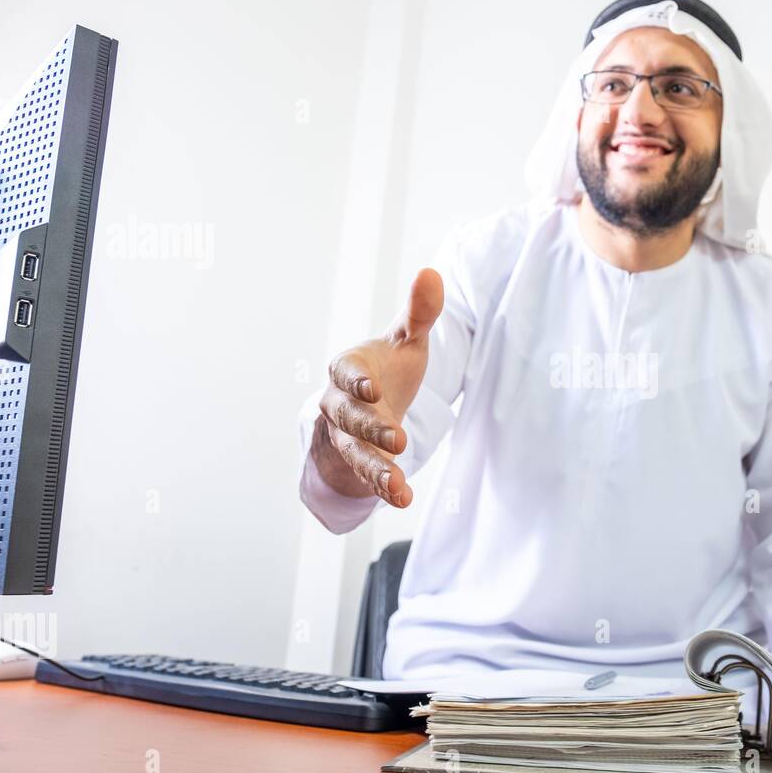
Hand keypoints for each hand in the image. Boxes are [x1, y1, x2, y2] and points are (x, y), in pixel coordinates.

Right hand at [311, 268, 443, 507]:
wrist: (374, 400)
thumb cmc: (389, 364)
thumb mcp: (407, 338)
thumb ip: (419, 311)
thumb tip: (431, 273)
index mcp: (348, 368)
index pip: (345, 372)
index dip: (356, 381)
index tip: (373, 389)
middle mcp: (340, 404)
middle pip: (349, 418)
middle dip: (371, 430)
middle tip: (399, 440)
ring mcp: (348, 436)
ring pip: (356, 453)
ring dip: (375, 470)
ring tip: (396, 486)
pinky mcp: (362, 460)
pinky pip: (368, 476)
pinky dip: (384, 488)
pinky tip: (402, 499)